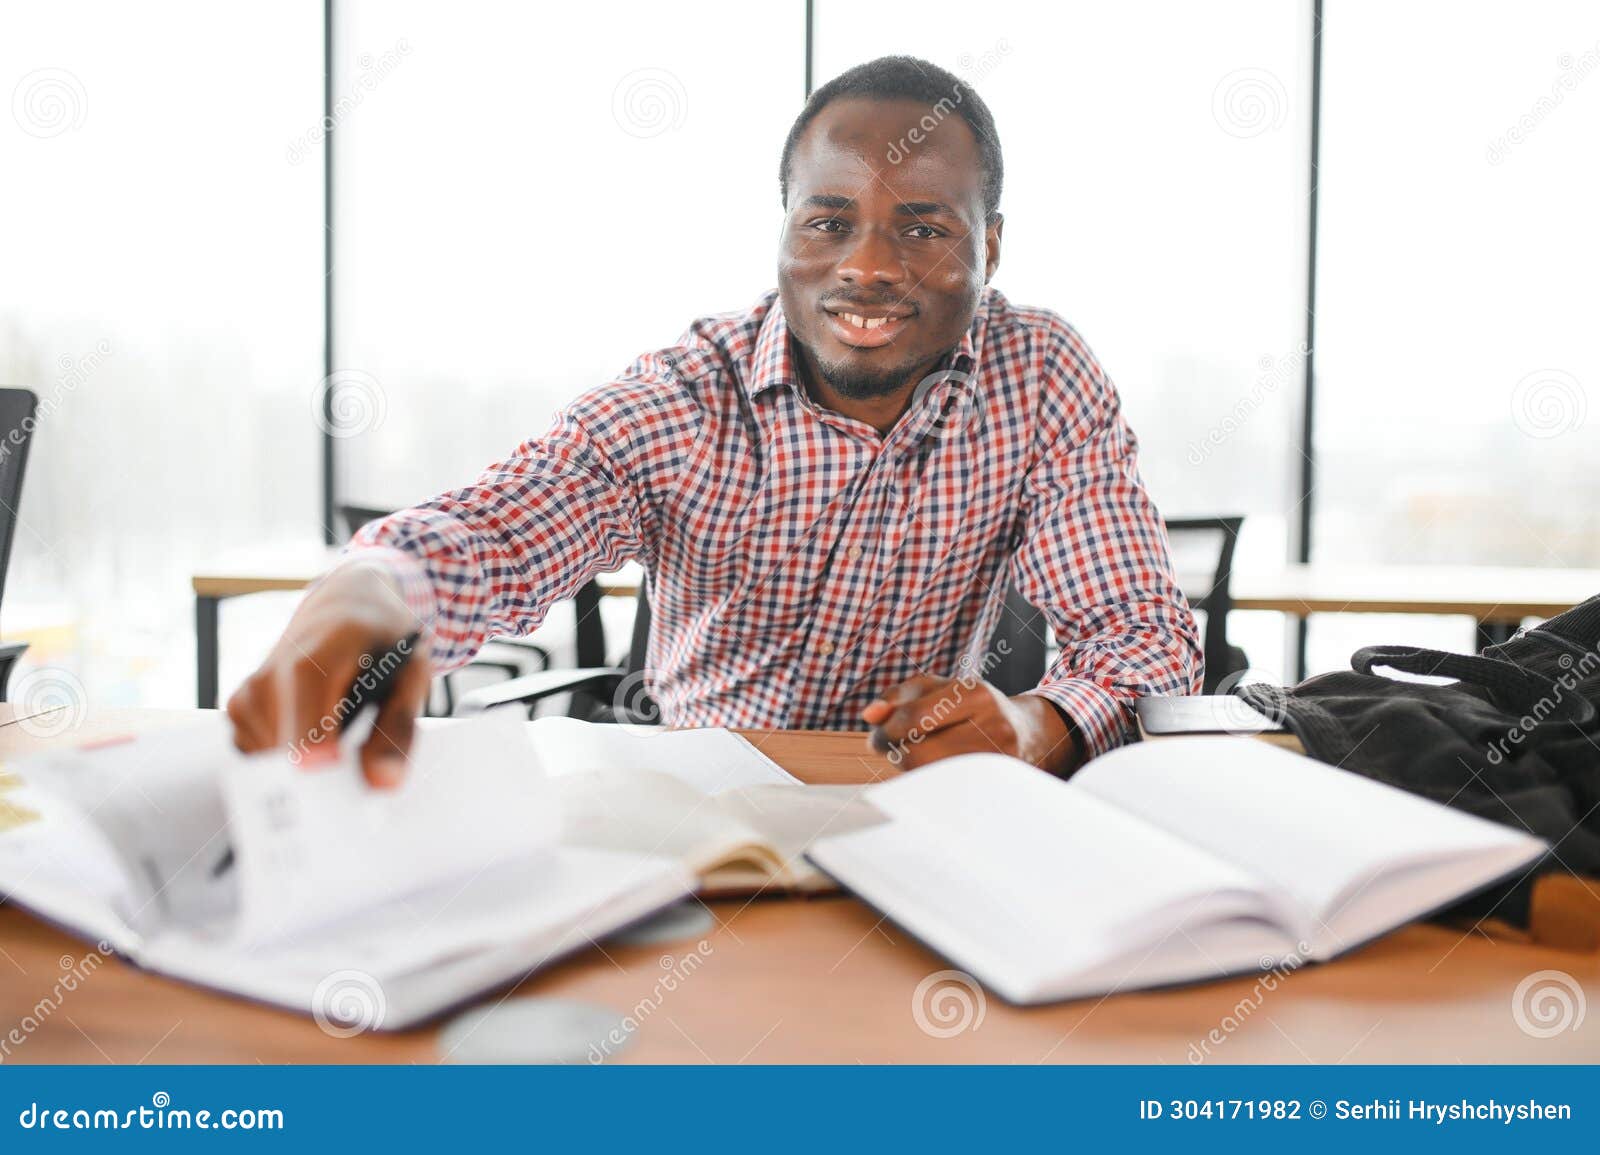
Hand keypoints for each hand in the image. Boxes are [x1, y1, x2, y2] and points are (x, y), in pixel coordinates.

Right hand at [226, 561, 430, 786]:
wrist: (344, 605)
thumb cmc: (383, 639)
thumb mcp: (411, 673)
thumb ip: (398, 727)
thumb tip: (382, 782)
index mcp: (317, 656)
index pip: (306, 716)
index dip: (315, 748)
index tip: (328, 773)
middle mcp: (271, 674)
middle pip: (290, 752)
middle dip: (328, 780)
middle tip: (364, 783)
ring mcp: (249, 693)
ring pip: (280, 763)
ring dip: (315, 766)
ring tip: (346, 731)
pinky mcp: (240, 711)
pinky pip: (267, 758)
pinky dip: (297, 755)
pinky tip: (321, 729)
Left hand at [859, 674, 1078, 774]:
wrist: (1028, 734)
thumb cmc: (971, 708)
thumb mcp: (938, 689)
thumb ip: (898, 697)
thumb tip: (870, 715)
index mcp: (976, 693)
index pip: (912, 719)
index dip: (885, 732)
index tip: (879, 737)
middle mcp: (993, 726)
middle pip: (919, 754)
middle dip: (897, 753)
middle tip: (894, 749)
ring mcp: (999, 761)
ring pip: (931, 778)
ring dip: (913, 770)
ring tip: (921, 757)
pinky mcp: (999, 789)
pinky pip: (947, 795)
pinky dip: (931, 785)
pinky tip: (936, 773)